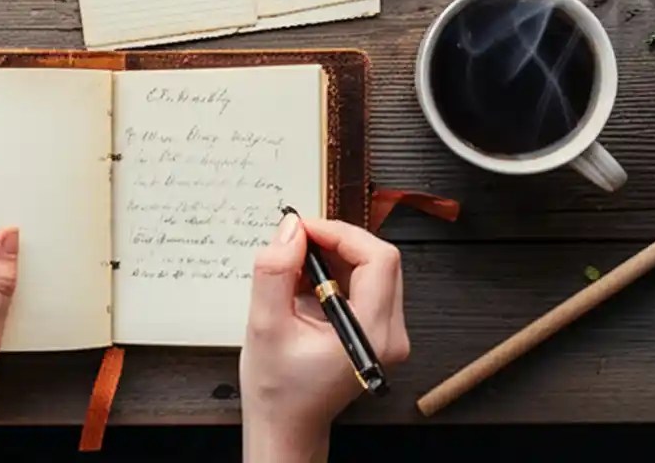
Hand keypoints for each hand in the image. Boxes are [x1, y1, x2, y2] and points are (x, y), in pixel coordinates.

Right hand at [240, 213, 408, 462]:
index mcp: (372, 333)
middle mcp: (390, 333)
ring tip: (295, 266)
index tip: (303, 230)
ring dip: (334, 255)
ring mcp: (387, 333)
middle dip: (336, 241)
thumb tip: (290, 230)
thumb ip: (275, 273)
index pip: (378, 259)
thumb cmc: (279, 389)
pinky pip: (366, 283)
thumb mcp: (265, 325)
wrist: (287, 424)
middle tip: (296, 241)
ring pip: (373, 268)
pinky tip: (304, 283)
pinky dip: (336, 272)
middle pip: (379, 260)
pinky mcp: (377, 330)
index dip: (340, 233)